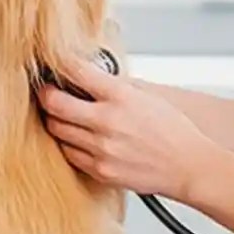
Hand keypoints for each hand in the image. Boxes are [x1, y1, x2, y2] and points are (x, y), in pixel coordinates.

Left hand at [39, 63, 219, 201]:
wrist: (187, 166)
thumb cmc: (173, 131)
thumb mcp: (149, 96)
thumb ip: (118, 86)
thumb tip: (93, 77)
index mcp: (121, 97)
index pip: (77, 71)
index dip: (61, 64)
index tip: (55, 63)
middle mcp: (107, 121)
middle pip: (54, 104)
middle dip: (46, 94)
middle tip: (46, 91)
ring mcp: (101, 148)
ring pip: (57, 130)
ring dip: (55, 120)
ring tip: (61, 114)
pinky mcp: (99, 170)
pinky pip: (69, 154)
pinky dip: (68, 143)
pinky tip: (76, 137)